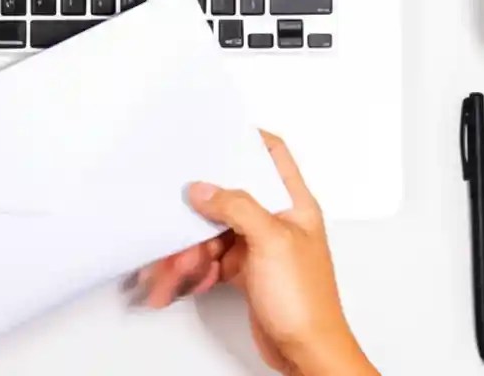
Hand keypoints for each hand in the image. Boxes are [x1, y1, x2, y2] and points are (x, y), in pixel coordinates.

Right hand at [137, 132, 377, 375]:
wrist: (307, 352)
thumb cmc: (307, 301)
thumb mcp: (271, 242)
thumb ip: (236, 207)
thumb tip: (204, 188)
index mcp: (294, 204)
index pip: (273, 156)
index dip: (247, 139)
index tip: (216, 132)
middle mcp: (278, 222)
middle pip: (231, 199)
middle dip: (199, 214)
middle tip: (176, 222)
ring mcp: (261, 248)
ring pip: (216, 233)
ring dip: (191, 250)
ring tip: (176, 270)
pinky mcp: (248, 273)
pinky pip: (213, 260)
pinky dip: (197, 269)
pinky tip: (186, 281)